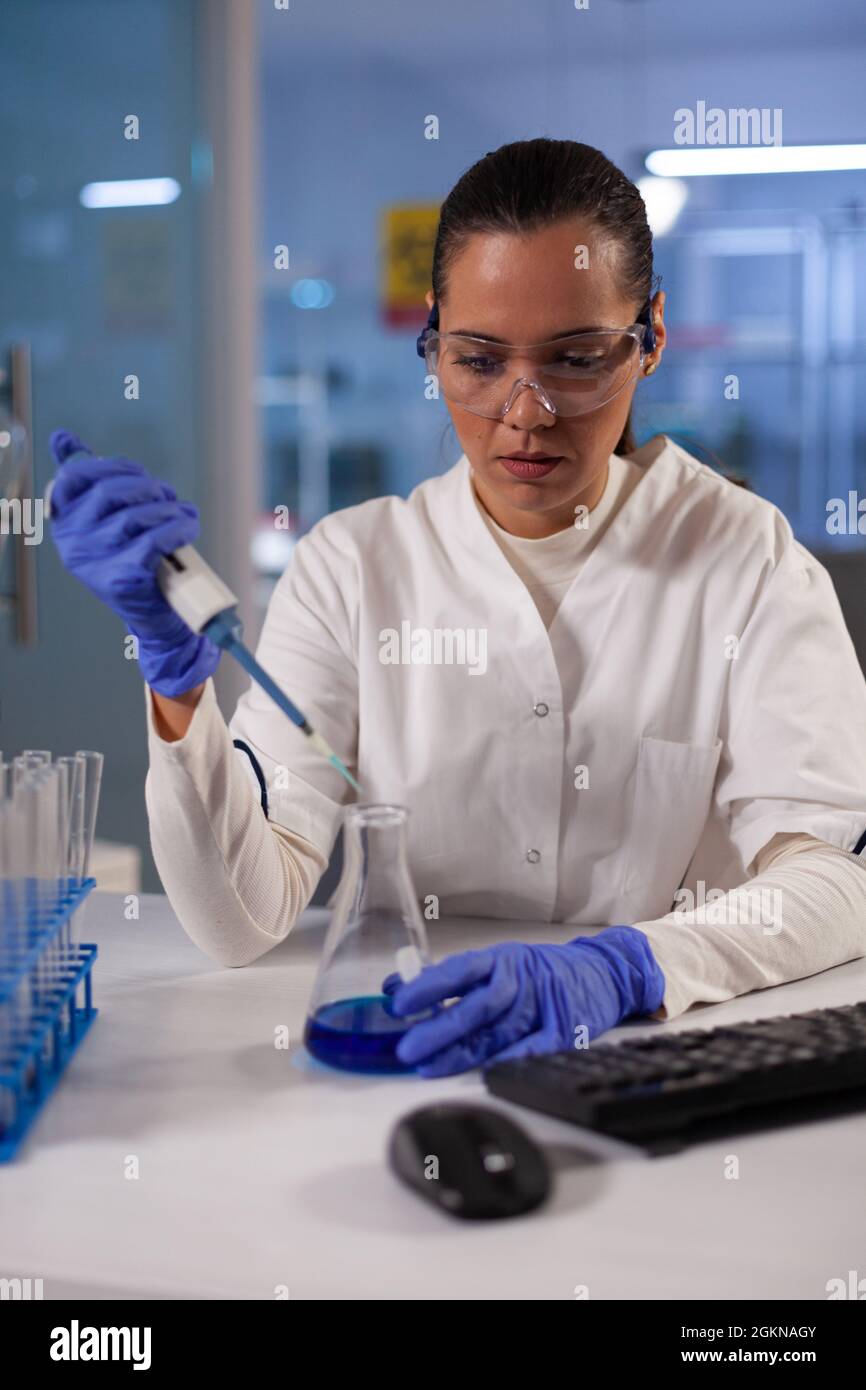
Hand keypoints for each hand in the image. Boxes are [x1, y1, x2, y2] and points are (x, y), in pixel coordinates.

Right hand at [49, 430, 220, 695]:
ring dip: (170, 510)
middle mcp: (73, 544)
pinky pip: (155, 539)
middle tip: (168, 498)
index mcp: (64, 524)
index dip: (111, 467)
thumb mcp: (109, 521)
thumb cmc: (136, 561)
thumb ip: (90, 481)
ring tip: (183, 516)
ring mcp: (96, 563)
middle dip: (149, 488)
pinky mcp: (123, 578)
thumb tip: (63, 437)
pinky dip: (179, 529)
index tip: (139, 475)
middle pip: (111, 492)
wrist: (157, 617)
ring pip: (137, 515)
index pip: (74, 477)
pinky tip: (188, 529)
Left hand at [384, 926, 664, 1076]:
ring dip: (462, 1053)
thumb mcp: (500, 962)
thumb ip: (452, 978)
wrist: (606, 972)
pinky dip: (508, 1061)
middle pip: (479, 1007)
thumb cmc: (543, 970)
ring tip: (430, 1067)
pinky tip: (482, 1072)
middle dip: (441, 1030)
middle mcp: (522, 980)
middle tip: (409, 1048)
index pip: (461, 970)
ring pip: (499, 1033)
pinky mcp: (565, 1032)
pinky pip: (532, 1050)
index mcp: (503, 959)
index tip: (401, 1003)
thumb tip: (398, 987)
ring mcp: (545, 1006)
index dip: (430, 986)